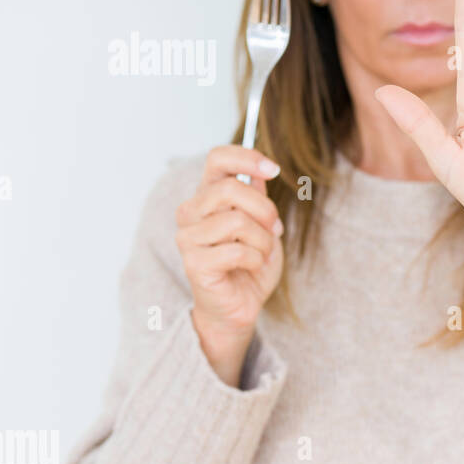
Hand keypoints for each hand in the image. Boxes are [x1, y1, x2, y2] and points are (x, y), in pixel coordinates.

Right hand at [175, 145, 284, 385]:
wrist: (240, 306)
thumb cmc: (250, 263)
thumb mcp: (262, 224)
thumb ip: (258, 197)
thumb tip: (260, 171)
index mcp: (208, 195)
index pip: (218, 159)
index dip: (247, 158)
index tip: (273, 170)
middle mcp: (191, 212)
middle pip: (231, 189)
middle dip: (265, 210)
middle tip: (274, 229)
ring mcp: (188, 237)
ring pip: (237, 221)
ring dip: (263, 240)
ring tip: (262, 252)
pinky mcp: (194, 263)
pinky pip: (237, 250)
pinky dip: (256, 259)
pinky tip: (252, 267)